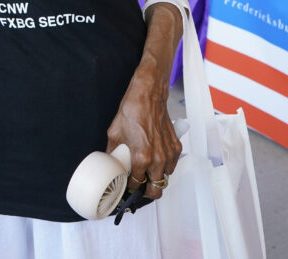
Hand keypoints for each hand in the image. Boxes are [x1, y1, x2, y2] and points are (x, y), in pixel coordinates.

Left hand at [106, 60, 180, 199]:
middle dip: (147, 192)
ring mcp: (169, 154)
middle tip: (138, 187)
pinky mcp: (176, 147)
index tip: (127, 188)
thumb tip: (110, 162)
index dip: (131, 189)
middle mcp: (158, 159)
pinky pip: (172, 166)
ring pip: (166, 179)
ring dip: (156, 180)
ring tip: (146, 174)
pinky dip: (165, 168)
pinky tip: (155, 161)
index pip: (138, 185)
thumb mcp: (114, 133)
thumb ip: (113, 152)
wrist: (148, 95)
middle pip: (157, 190)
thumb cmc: (132, 110)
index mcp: (142, 157)